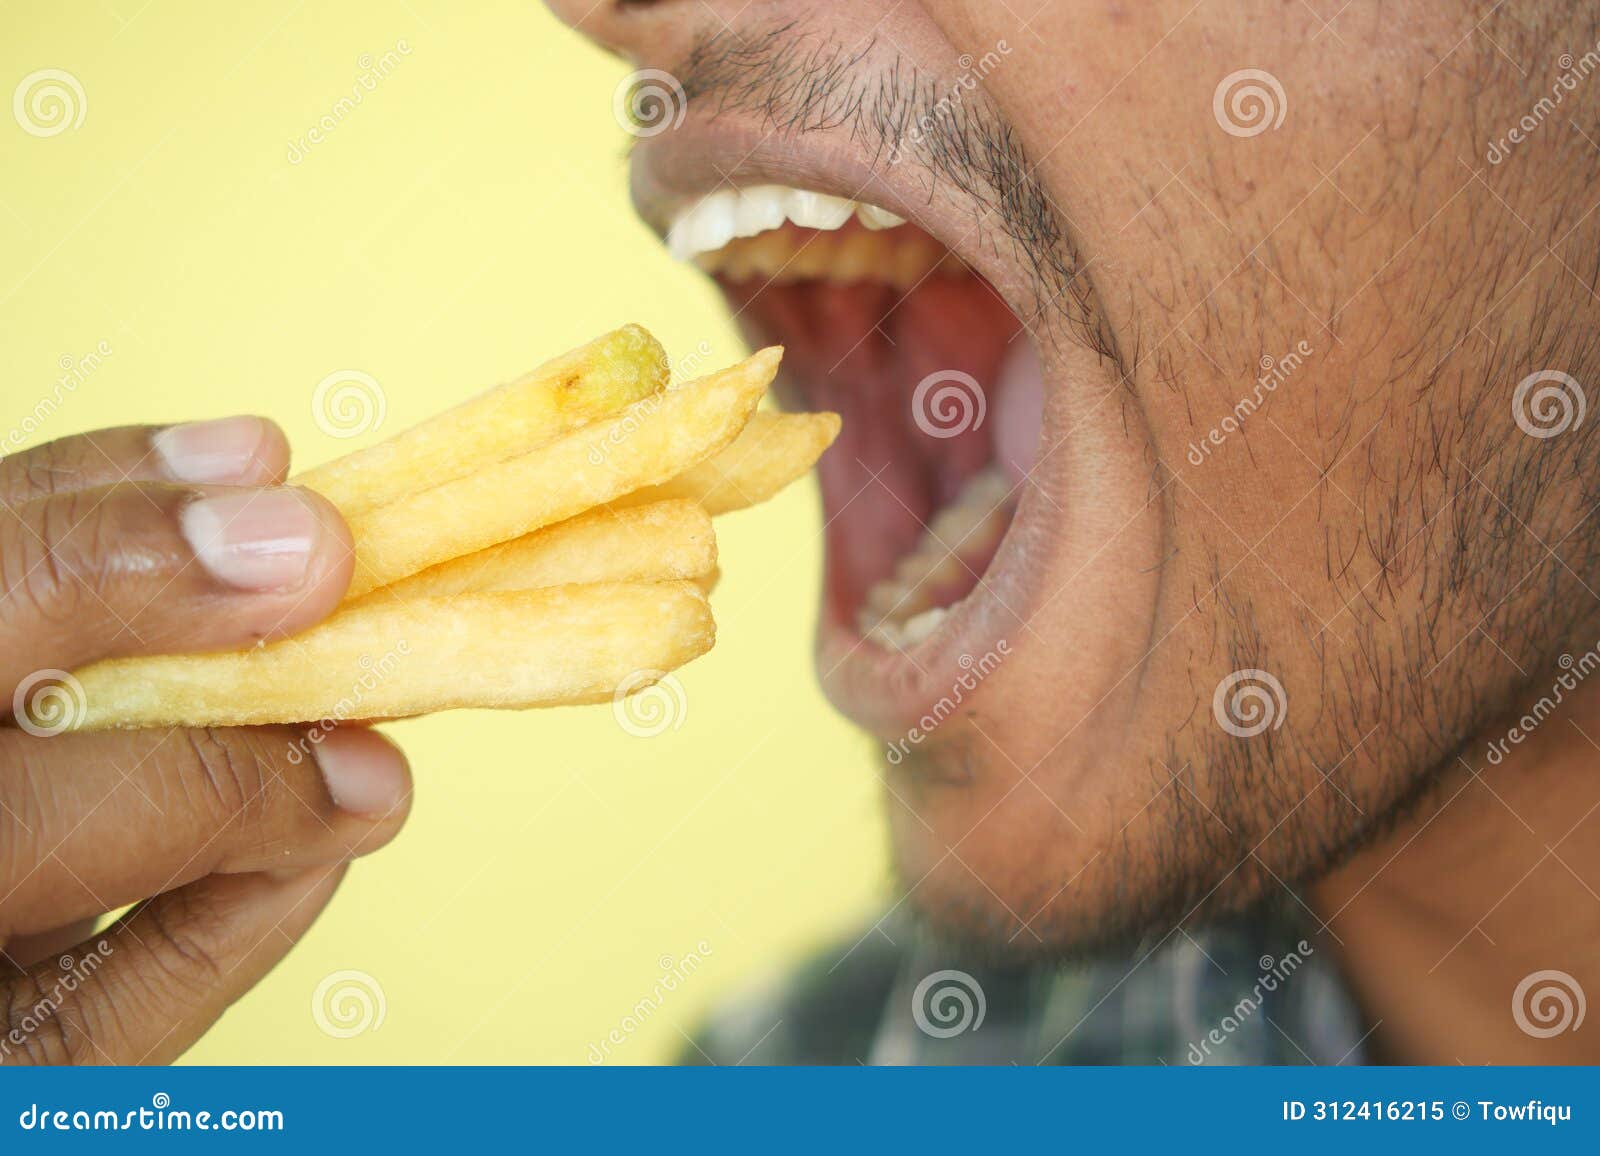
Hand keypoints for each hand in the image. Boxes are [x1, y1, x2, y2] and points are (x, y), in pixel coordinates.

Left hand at [0, 416, 411, 1064]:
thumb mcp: (47, 1071)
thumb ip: (189, 946)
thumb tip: (349, 793)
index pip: (69, 817)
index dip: (238, 783)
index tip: (366, 770)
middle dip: (143, 566)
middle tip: (313, 549)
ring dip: (111, 492)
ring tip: (254, 466)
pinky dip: (68, 493)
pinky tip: (174, 473)